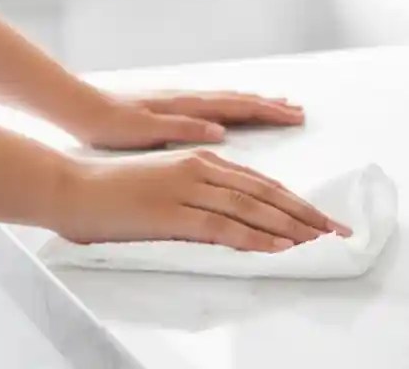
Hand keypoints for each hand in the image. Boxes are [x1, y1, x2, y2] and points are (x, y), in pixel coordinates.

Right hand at [53, 148, 350, 250]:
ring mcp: (190, 187)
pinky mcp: (174, 210)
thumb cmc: (116, 192)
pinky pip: (225, 226)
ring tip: (319, 242)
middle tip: (337, 231)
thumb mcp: (169, 186)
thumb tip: (236, 219)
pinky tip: (278, 248)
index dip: (296, 201)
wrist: (72, 187)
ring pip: (254, 208)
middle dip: (307, 213)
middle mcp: (204, 168)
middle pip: (268, 193)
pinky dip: (256, 238)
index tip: (323, 219)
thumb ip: (203, 195)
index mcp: (206, 160)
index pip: (264, 183)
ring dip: (291, 227)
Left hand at [70, 91, 305, 149]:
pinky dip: (236, 106)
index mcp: (189, 107)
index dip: (270, 112)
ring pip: (230, 100)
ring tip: (278, 106)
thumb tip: (221, 130)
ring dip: (257, 104)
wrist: (80, 108)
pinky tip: (236, 112)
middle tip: (299, 112)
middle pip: (241, 100)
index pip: (240, 107)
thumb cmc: (111, 125)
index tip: (296, 117)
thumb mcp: (146, 131)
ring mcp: (184, 102)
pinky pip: (216, 105)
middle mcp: (191, 100)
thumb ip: (185, 129)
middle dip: (272, 106)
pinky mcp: (174, 108)